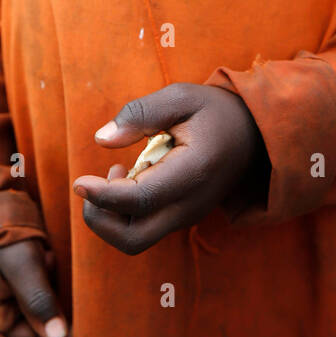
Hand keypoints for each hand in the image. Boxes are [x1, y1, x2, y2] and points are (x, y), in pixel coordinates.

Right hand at [0, 239, 70, 336]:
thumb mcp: (20, 260)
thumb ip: (38, 298)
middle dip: (49, 317)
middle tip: (57, 275)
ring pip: (35, 321)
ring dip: (49, 296)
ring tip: (45, 258)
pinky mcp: (8, 298)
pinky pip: (35, 305)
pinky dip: (46, 288)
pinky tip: (44, 260)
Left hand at [72, 82, 267, 253]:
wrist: (255, 135)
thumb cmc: (215, 111)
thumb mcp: (182, 97)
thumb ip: (141, 113)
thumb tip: (102, 138)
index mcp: (193, 173)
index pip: (139, 201)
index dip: (103, 196)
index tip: (79, 181)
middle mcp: (190, 205)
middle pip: (132, 239)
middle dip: (99, 218)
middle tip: (93, 182)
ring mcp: (187, 216)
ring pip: (135, 239)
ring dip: (110, 215)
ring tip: (116, 172)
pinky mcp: (181, 217)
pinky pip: (144, 228)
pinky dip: (123, 212)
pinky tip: (129, 175)